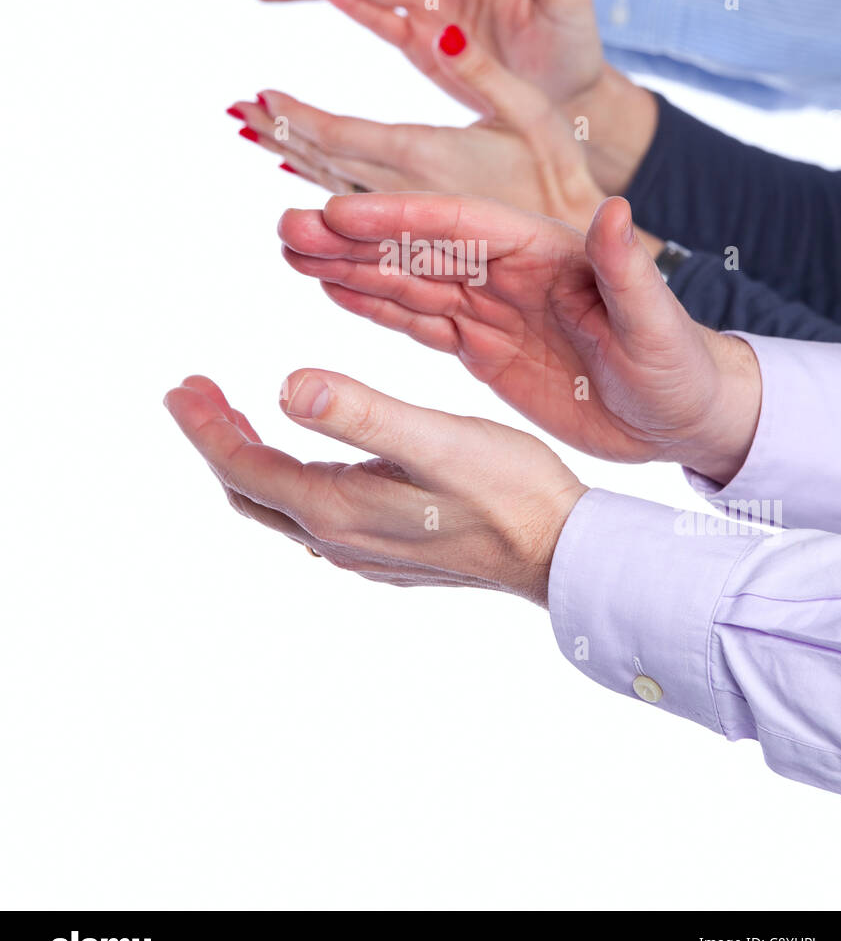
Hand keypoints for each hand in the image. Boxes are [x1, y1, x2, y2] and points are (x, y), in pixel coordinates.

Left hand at [164, 372, 585, 606]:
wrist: (563, 553)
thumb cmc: (509, 490)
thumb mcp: (434, 438)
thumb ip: (358, 412)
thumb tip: (285, 387)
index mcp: (337, 507)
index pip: (243, 466)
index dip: (204, 425)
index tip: (178, 387)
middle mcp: (339, 538)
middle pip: (251, 490)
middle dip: (216, 439)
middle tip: (196, 393)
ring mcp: (362, 550)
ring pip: (281, 505)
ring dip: (251, 459)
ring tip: (238, 415)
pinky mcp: (387, 552)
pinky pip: (315, 517)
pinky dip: (291, 479)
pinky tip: (310, 460)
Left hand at [225, 30, 610, 229]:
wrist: (583, 266)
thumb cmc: (564, 178)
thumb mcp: (536, 113)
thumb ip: (485, 73)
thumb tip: (439, 27)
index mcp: (429, 159)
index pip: (342, 137)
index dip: (296, 115)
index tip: (258, 92)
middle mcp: (405, 197)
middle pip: (325, 164)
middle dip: (280, 133)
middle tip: (236, 110)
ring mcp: (405, 224)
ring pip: (334, 189)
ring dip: (289, 157)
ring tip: (252, 135)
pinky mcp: (412, 239)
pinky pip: (355, 217)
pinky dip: (321, 189)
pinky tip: (298, 178)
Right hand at [277, 194, 762, 483]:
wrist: (685, 416)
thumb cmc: (680, 367)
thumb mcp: (657, 325)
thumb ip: (627, 271)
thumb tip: (616, 209)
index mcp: (545, 253)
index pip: (461, 227)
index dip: (399, 219)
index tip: (339, 214)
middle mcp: (509, 272)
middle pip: (419, 247)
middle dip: (352, 239)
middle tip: (286, 227)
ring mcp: (493, 308)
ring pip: (408, 282)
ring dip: (349, 269)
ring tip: (289, 253)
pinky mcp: (485, 347)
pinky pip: (419, 322)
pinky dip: (374, 307)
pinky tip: (332, 292)